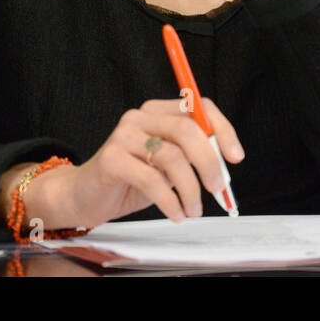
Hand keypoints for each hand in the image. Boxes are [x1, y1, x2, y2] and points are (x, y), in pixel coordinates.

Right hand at [38, 98, 243, 230]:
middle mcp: (140, 117)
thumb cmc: (130, 180)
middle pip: (187, 129)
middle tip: (217, 188)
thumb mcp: (167, 165)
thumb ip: (191, 156)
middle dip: (209, 162)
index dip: (222, 130)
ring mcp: (123, 135)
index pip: (198, 107)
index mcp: (157, 112)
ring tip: (193, 209)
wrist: (83, 195)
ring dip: (191, 189)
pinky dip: (170, 201)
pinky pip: (152, 180)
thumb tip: (226, 164)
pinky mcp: (111, 159)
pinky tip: (176, 213)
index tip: (235, 157)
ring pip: (172, 157)